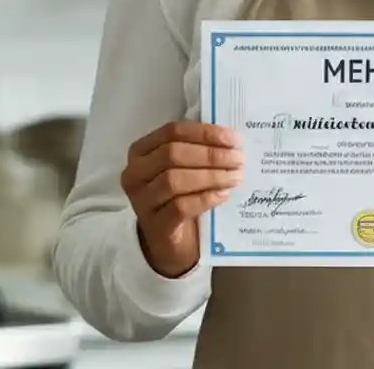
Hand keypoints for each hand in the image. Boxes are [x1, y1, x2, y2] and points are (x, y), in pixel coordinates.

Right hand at [121, 121, 242, 277]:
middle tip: (238, 159)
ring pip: (174, 180)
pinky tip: (223, 194)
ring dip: (210, 176)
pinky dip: (205, 198)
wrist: (173, 242)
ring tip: (235, 177)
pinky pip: (180, 207)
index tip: (234, 139)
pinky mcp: (155, 226)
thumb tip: (232, 139)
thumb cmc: (182, 195)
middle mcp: (135, 174)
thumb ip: (201, 150)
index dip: (205, 133)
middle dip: (210, 154)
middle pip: (172, 154)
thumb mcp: (187, 168)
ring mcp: (141, 201)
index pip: (172, 132)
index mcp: (141, 151)